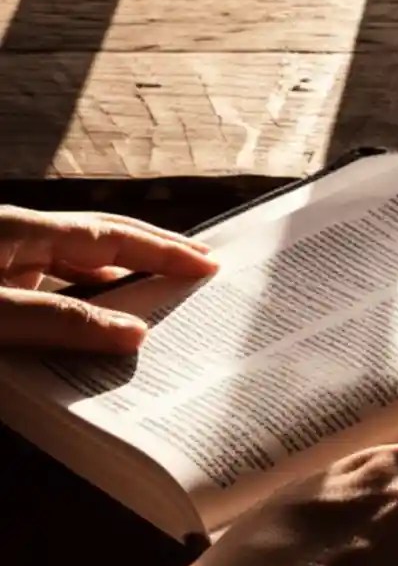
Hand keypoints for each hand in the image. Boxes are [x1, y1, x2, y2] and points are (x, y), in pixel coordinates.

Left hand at [0, 206, 217, 352]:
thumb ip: (60, 321)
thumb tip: (138, 334)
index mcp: (23, 231)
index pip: (111, 236)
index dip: (163, 250)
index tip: (209, 264)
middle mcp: (18, 240)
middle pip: (101, 236)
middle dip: (154, 249)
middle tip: (201, 263)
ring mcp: (2, 261)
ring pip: (75, 263)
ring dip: (121, 276)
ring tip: (162, 289)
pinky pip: (49, 287)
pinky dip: (84, 300)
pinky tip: (101, 315)